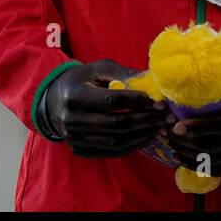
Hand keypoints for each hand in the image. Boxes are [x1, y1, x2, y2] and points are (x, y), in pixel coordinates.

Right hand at [43, 59, 165, 158]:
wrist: (53, 101)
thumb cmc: (82, 80)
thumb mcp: (99, 69)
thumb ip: (123, 73)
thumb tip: (151, 79)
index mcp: (75, 96)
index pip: (112, 101)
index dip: (137, 101)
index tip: (159, 101)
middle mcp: (72, 120)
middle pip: (116, 123)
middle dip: (145, 120)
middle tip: (166, 117)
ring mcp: (74, 138)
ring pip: (115, 141)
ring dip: (142, 135)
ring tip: (160, 127)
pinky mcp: (79, 150)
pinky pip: (110, 151)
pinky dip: (132, 146)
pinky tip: (147, 137)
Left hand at [162, 72, 220, 174]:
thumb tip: (217, 48)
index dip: (198, 127)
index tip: (177, 125)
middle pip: (215, 145)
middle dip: (187, 141)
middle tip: (166, 132)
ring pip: (218, 159)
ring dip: (191, 154)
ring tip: (172, 145)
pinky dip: (204, 165)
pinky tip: (188, 158)